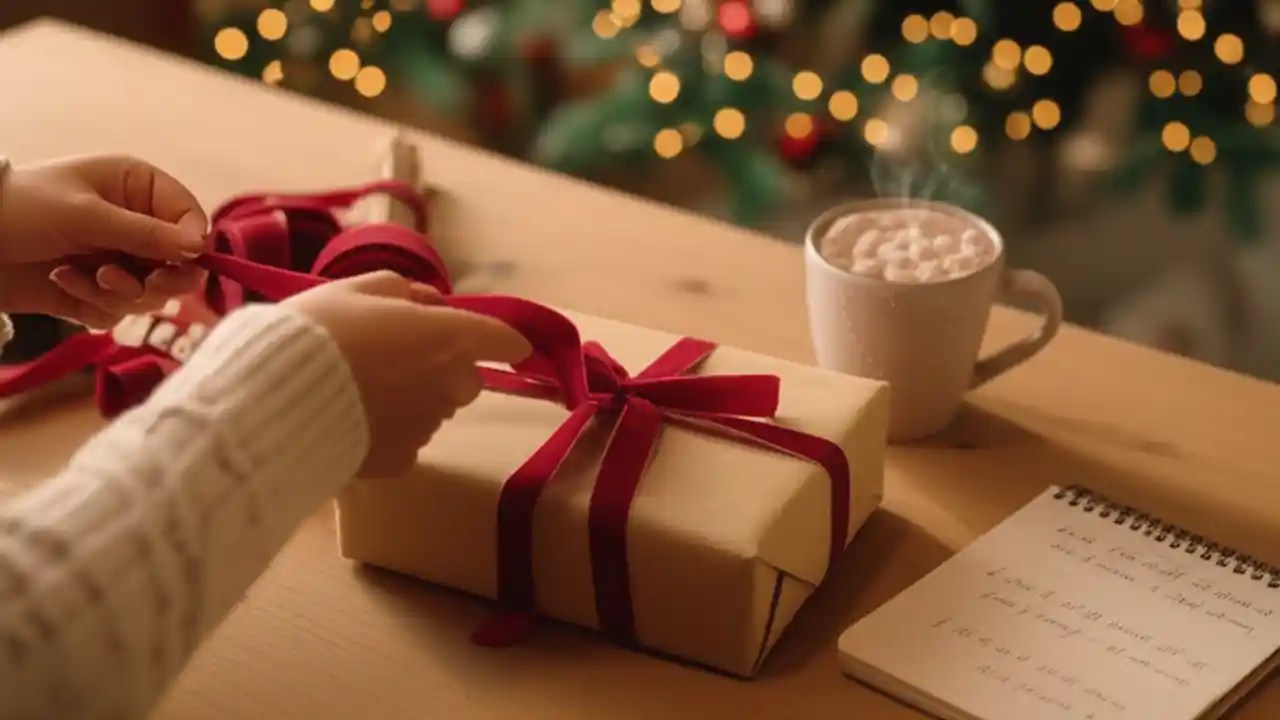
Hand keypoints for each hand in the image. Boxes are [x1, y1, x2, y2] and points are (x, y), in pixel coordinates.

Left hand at [0, 155, 207, 327]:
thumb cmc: (24, 208)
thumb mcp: (86, 215)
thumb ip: (146, 233)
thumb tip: (200, 247)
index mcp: (139, 190)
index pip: (190, 219)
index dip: (192, 244)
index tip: (180, 263)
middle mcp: (136, 226)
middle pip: (181, 264)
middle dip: (160, 279)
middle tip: (141, 284)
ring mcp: (119, 261)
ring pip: (152, 294)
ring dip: (120, 291)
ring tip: (84, 277)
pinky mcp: (98, 293)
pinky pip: (120, 310)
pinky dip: (95, 302)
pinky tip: (65, 282)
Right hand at [285, 271, 531, 477]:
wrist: (276, 400)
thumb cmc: (316, 331)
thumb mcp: (354, 290)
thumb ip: (402, 291)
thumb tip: (429, 303)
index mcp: (446, 337)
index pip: (501, 339)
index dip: (504, 341)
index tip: (506, 346)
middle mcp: (449, 384)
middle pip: (467, 380)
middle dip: (445, 369)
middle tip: (400, 359)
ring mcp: (427, 426)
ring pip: (435, 409)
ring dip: (417, 398)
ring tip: (365, 390)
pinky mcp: (402, 459)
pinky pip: (408, 439)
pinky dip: (391, 429)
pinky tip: (354, 420)